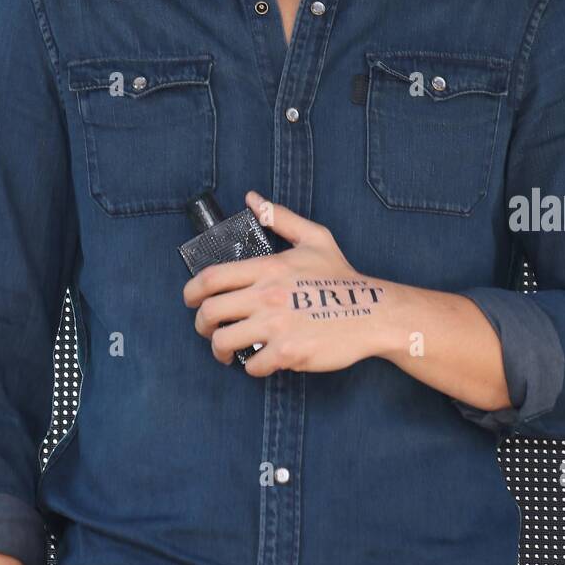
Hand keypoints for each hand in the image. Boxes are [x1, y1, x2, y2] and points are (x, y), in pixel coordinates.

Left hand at [182, 190, 390, 374]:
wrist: (373, 312)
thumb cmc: (342, 276)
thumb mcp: (314, 238)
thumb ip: (280, 217)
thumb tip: (251, 198)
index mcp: (268, 268)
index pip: (211, 278)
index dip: (191, 292)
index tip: (191, 301)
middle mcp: (266, 296)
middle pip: (210, 314)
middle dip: (201, 326)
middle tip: (209, 330)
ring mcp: (276, 326)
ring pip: (224, 343)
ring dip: (220, 350)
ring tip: (227, 351)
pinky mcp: (288, 352)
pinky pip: (253, 365)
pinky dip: (252, 366)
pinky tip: (260, 359)